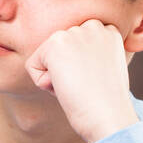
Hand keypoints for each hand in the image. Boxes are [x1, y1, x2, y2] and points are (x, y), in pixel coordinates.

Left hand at [24, 19, 138, 142]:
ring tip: (79, 86)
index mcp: (109, 31)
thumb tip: (67, 59)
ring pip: (45, 57)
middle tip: (88, 85)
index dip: (81, 69)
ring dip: (56, 77)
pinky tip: (67, 87)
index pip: (76, 45)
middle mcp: (93, 25)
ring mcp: (74, 32)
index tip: (98, 82)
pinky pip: (33, 66)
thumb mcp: (106, 69)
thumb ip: (91, 54)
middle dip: (67, 70)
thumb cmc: (108, 104)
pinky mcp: (55, 44)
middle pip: (59, 50)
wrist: (109, 116)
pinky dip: (44, 84)